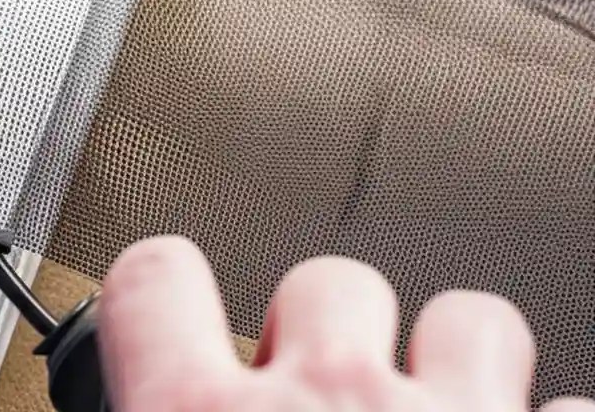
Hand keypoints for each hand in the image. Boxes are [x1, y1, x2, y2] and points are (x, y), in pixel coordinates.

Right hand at [100, 237, 593, 411]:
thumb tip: (130, 405)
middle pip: (324, 284)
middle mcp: (328, 404)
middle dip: (325, 338)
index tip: (174, 301)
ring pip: (468, 322)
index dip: (162, 292)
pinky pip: (573, 407)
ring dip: (455, 368)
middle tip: (324, 404)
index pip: (153, 282)